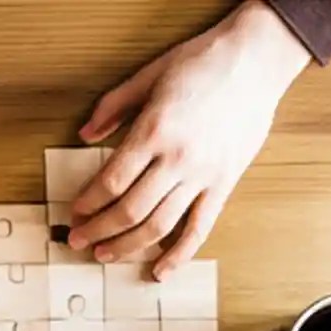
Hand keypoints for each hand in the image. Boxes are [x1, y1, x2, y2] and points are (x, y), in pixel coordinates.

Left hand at [70, 0, 309, 276]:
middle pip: (130, 209)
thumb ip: (113, 107)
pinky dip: (179, 254)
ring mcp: (203, 175)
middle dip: (99, 230)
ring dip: (128, 246)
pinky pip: (200, 228)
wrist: (255, 61)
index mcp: (154, 131)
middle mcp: (178, 158)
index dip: (89, 203)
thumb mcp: (148, 76)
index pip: (111, 181)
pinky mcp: (224, 183)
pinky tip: (161, 270)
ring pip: (159, 225)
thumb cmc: (203, 64)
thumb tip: (85, 135)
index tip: (75, 212)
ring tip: (105, 254)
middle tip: (79, 240)